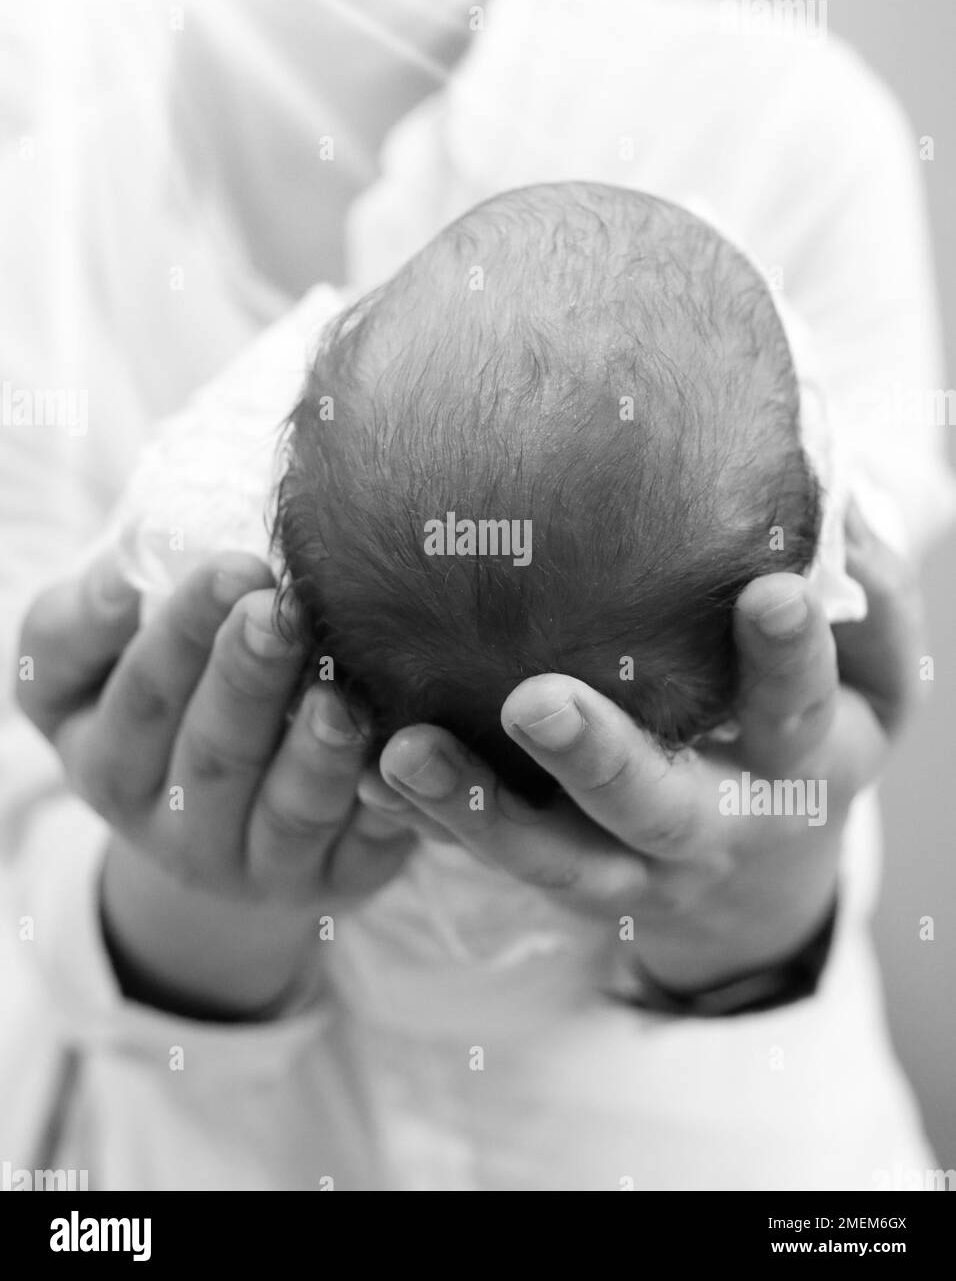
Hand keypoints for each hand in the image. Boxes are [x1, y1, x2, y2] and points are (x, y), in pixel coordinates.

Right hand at [16, 549, 415, 1016]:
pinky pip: (369, 846)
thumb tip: (119, 580)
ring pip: (291, 812)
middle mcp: (177, 834)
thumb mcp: (80, 677)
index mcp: (109, 769)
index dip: (186, 631)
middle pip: (217, 754)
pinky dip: (390, 804)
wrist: (214, 828)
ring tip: (339, 695)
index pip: (144, 696)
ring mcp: (262, 868)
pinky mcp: (340, 880)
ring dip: (318, 753)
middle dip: (251, 679)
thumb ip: (77, 625)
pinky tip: (409, 755)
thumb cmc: (158, 711)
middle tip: (285, 611)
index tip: (234, 566)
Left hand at [377, 509, 919, 992]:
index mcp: (796, 765)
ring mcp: (632, 866)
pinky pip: (492, 860)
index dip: (788, 658)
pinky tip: (366, 771)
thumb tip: (845, 506)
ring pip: (556, 858)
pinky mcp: (569, 876)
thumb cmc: (806, 732)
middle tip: (533, 700)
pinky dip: (431, 824)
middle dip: (596, 759)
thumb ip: (868, 599)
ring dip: (479, 810)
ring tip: (405, 752)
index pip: (797, 709)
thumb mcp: (871, 677)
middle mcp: (712, 826)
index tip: (769, 593)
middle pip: (654, 808)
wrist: (759, 874)